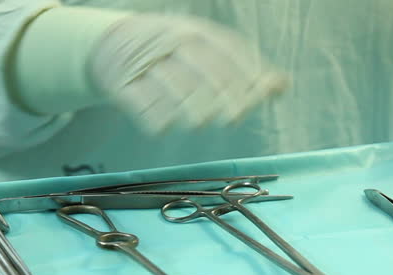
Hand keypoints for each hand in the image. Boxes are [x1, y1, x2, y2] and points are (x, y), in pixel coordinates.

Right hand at [89, 14, 288, 133]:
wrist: (110, 43)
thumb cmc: (171, 55)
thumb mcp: (204, 50)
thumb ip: (242, 68)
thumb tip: (282, 84)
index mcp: (194, 31)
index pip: (225, 49)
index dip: (245, 72)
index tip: (260, 95)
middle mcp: (170, 41)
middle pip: (200, 66)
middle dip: (221, 93)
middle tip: (234, 116)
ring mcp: (144, 62)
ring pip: (172, 85)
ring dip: (189, 106)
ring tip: (200, 121)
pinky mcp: (120, 84)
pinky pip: (141, 103)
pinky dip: (155, 117)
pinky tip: (165, 125)